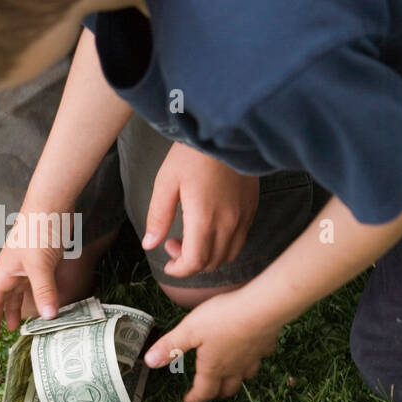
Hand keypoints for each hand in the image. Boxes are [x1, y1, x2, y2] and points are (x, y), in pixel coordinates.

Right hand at [0, 210, 64, 339]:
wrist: (50, 204)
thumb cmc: (39, 230)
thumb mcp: (40, 264)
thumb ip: (44, 290)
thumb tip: (49, 317)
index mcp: (4, 273)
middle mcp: (11, 271)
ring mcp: (25, 266)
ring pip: (14, 293)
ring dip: (11, 310)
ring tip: (13, 326)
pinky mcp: (39, 261)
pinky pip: (30, 285)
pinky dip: (30, 298)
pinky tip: (36, 304)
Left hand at [142, 144, 259, 276]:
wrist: (226, 130)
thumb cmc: (192, 153)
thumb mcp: (166, 182)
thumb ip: (158, 216)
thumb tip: (150, 244)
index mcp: (204, 219)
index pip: (195, 262)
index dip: (179, 270)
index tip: (168, 265)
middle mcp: (228, 223)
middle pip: (212, 263)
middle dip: (190, 264)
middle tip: (174, 244)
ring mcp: (244, 217)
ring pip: (229, 255)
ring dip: (208, 257)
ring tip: (191, 238)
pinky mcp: (252, 208)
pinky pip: (240, 240)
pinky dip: (223, 246)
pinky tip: (210, 228)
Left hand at [143, 290, 280, 401]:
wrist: (262, 307)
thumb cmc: (224, 318)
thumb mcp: (188, 330)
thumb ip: (170, 346)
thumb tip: (150, 361)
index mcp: (213, 367)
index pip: (204, 391)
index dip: (195, 399)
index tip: (189, 401)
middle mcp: (234, 367)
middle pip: (227, 389)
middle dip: (216, 394)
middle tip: (209, 392)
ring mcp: (253, 358)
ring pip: (245, 377)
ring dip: (236, 381)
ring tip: (230, 376)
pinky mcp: (266, 345)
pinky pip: (260, 358)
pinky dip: (254, 360)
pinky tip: (252, 351)